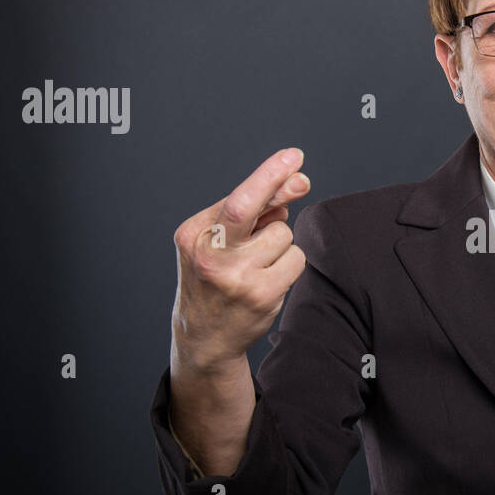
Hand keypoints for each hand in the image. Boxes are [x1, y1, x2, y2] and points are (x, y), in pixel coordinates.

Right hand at [171, 147, 311, 370]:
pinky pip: (295, 259)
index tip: (293, 157)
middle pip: (252, 209)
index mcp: (194, 234)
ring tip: (258, 262)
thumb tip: (296, 181)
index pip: (236, 198)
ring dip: (280, 242)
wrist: (204, 336)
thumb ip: (254, 211)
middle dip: (278, 185)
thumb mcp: (219, 240)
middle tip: (301, 175)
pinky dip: (289, 263)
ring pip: (283, 234)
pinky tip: (269, 277)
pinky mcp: (261, 295)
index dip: (268, 175)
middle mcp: (211, 255)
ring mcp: (236, 277)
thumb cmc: (214, 277)